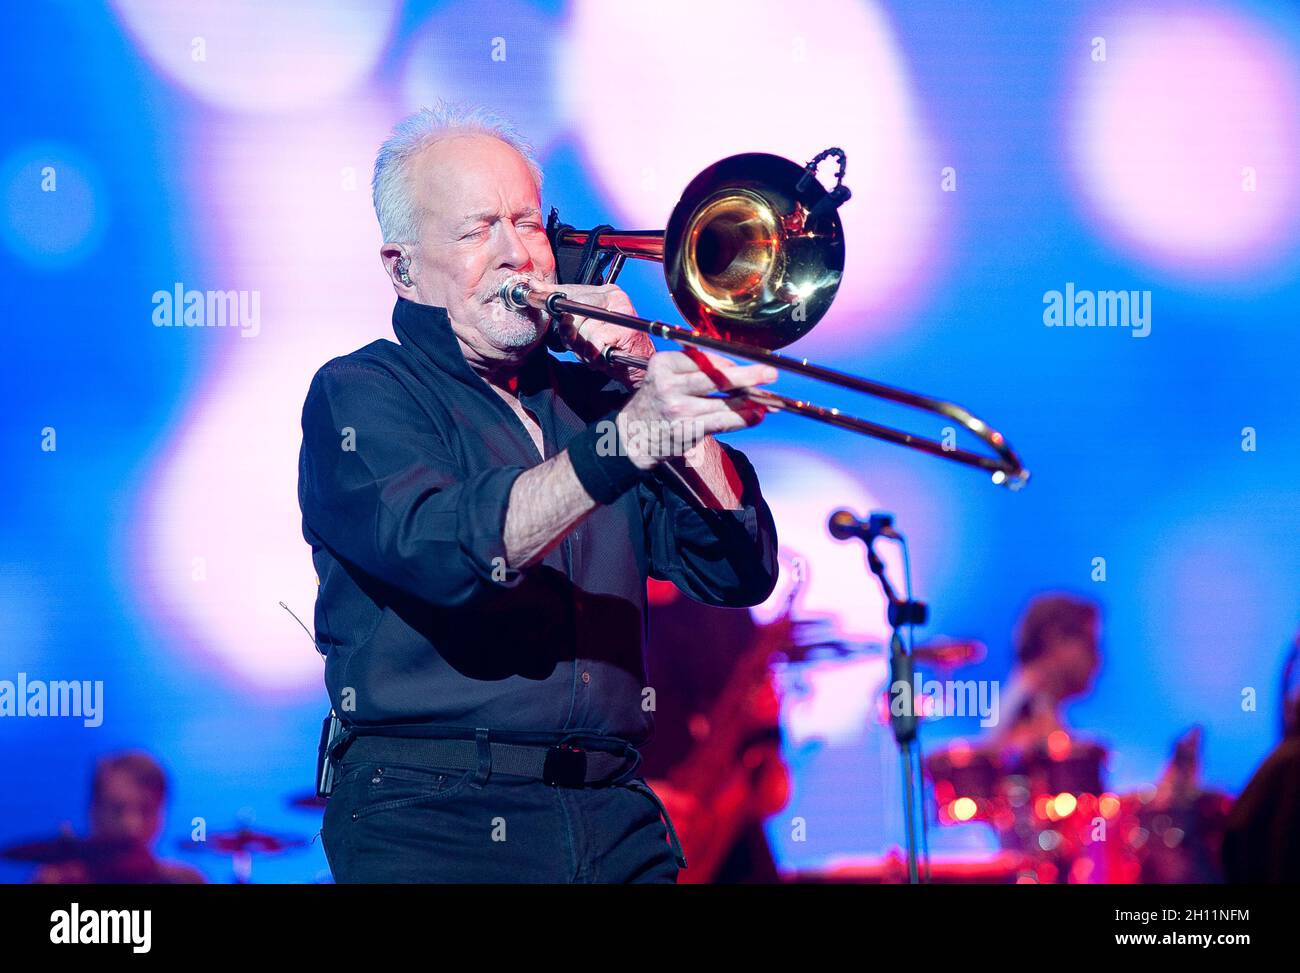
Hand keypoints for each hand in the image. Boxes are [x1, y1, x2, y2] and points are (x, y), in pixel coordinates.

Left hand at [528, 281, 655, 387]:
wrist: (635, 365)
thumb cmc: (609, 346)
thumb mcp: (583, 325)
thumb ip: (563, 309)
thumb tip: (536, 287)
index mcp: (605, 291)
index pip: (571, 289)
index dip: (551, 296)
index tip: (534, 294)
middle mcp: (615, 296)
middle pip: (574, 310)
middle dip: (571, 332)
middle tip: (579, 343)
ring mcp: (622, 311)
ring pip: (583, 329)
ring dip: (583, 348)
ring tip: (594, 351)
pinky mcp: (625, 329)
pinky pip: (595, 340)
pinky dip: (594, 353)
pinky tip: (602, 356)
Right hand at [617, 349, 776, 469]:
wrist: (632, 436)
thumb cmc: (656, 402)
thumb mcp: (664, 375)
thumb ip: (693, 367)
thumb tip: (736, 367)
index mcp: (664, 364)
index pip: (704, 358)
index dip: (729, 362)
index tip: (746, 363)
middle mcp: (669, 384)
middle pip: (717, 377)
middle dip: (748, 375)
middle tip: (770, 373)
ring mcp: (679, 408)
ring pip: (725, 402)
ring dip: (751, 401)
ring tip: (770, 401)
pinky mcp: (688, 429)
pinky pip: (723, 422)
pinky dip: (743, 418)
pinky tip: (756, 415)